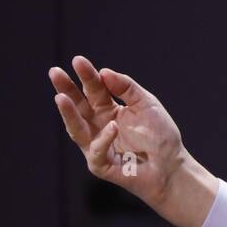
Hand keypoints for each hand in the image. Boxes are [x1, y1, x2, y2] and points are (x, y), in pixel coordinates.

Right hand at [49, 55, 216, 226]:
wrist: (172, 165)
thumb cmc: (160, 135)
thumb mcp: (146, 104)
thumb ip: (127, 88)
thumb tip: (104, 72)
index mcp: (109, 110)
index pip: (94, 90)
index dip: (87, 76)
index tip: (78, 60)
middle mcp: (99, 126)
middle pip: (79, 106)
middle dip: (66, 90)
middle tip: (54, 72)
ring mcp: (97, 145)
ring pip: (77, 128)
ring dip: (68, 113)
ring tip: (60, 97)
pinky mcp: (101, 165)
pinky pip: (97, 150)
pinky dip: (104, 138)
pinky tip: (113, 125)